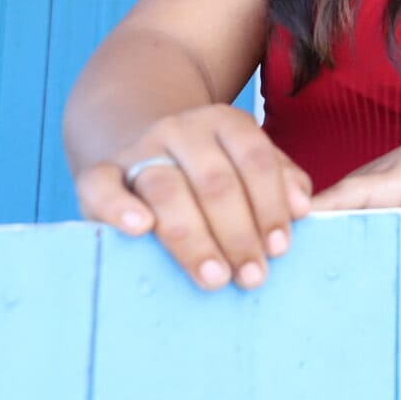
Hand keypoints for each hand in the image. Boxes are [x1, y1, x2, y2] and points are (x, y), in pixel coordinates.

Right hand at [74, 104, 311, 291]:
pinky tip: (140, 229)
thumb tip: (301, 207)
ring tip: (214, 277)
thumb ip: (279, 179)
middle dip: (238, 234)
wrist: (138, 146)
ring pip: (166, 189)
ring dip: (194, 239)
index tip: (280, 248)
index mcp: (226, 122)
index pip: (256, 161)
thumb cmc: (207, 169)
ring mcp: (139, 148)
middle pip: (215, 182)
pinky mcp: (98, 171)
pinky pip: (101, 186)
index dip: (271, 205)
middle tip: (252, 276)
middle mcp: (183, 129)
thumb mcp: (247, 163)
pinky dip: (119, 207)